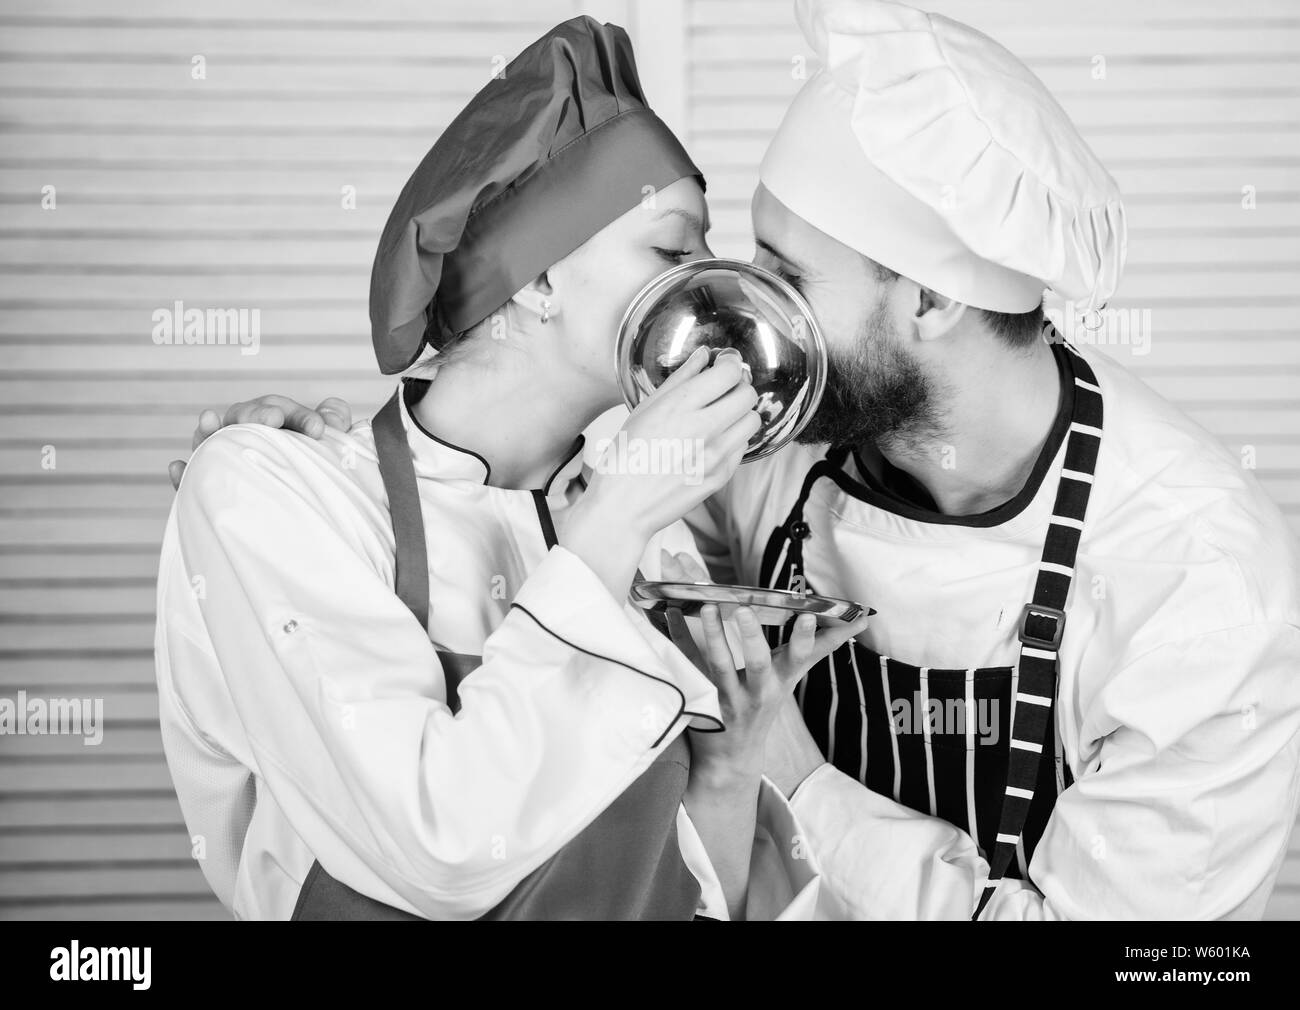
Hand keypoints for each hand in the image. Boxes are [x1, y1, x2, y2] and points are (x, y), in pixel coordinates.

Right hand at [168, 395, 352, 488]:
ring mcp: (228, 464)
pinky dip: (183, 474)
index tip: (319, 430)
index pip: (281, 411)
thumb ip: (335, 427)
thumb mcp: (335, 454)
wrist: (315, 529)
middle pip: (242, 418)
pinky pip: (192, 483)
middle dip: (256, 415)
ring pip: (212, 444)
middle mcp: (248, 440)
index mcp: (277, 426)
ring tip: (208, 419)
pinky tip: (179, 467)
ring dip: (208, 431)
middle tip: (274, 420)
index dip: (299, 415)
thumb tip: (333, 410)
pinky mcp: (214, 494)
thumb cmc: (322, 480)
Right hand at [562, 348, 757, 597]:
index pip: (730, 373)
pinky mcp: (721, 476)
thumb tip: (704, 356)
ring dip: (740, 413)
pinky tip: (713, 441)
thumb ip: (679, 379)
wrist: (623, 506)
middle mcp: (703, 429)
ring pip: (752, 421)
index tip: (726, 364)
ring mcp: (715, 455)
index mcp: (680, 407)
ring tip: (721, 416)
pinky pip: (743, 447)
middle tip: (725, 390)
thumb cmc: (626, 457)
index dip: (731, 364)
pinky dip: (734, 439)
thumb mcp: (645, 409)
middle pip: (748, 394)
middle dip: (739, 387)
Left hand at [660, 552, 869, 784]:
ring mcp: (727, 699)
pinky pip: (688, 668)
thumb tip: (862, 620)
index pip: (799, 658)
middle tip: (743, 609)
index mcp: (782, 680)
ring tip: (705, 607)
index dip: (804, 638)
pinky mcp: (701, 701)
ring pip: (719, 667)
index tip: (806, 615)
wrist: (732, 756)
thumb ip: (825, 645)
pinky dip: (678, 640)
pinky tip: (670, 615)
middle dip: (752, 637)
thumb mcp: (794, 675)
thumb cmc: (765, 702)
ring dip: (711, 635)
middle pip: (757, 664)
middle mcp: (757, 692)